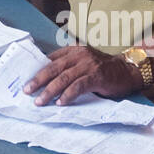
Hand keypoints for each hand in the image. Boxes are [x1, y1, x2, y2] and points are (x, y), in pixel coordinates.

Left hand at [22, 45, 141, 104]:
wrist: (127, 71)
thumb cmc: (103, 70)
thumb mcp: (83, 64)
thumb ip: (68, 68)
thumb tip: (46, 80)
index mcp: (73, 51)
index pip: (50, 59)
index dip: (37, 70)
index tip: (25, 80)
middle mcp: (79, 55)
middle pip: (53, 68)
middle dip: (38, 80)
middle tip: (27, 91)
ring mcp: (88, 65)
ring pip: (63, 78)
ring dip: (50, 90)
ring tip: (40, 101)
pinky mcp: (96, 76)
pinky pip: (78, 86)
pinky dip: (68, 95)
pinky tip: (60, 103)